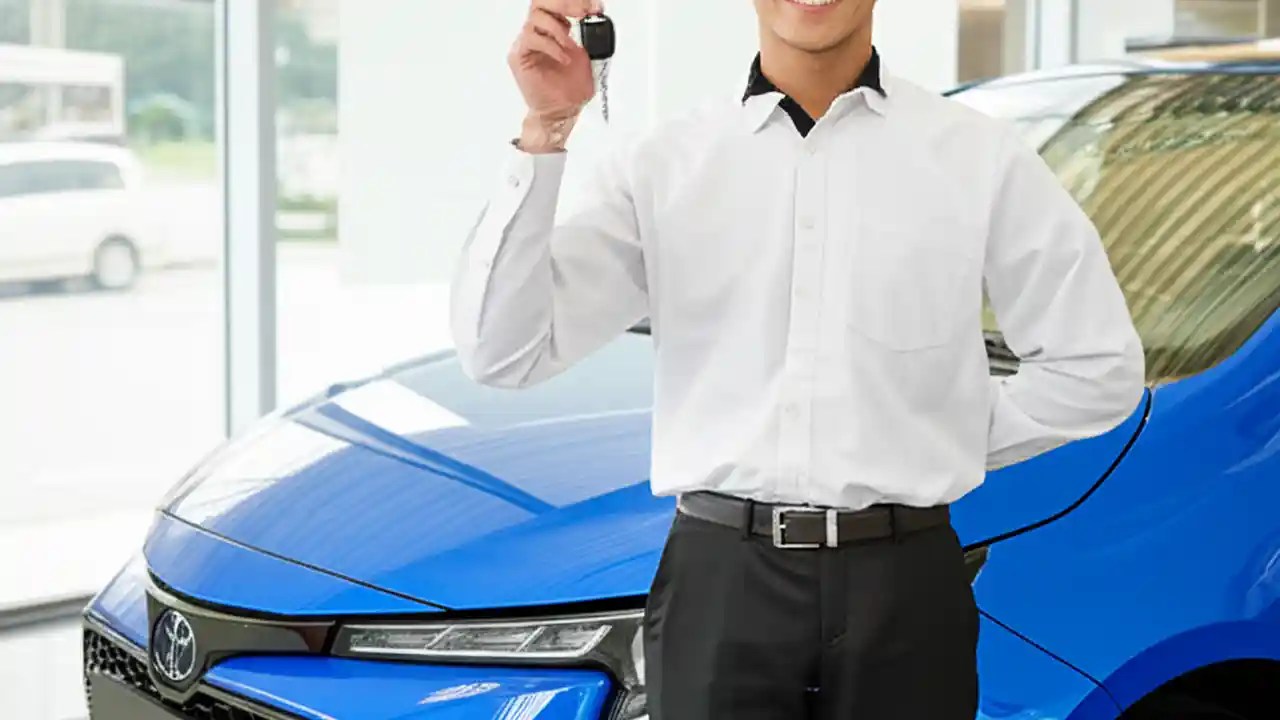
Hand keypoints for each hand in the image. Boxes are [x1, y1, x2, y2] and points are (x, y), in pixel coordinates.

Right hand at [509, 0, 601, 151]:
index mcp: (555, 28)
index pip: (557, 2)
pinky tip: (562, 58)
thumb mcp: (589, 57)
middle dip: (564, 3)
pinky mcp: (520, 56)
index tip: (595, 7)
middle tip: (582, 12)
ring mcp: (527, 43)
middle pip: (542, 2)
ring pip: (536, 17)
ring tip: (569, 45)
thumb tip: (598, 19)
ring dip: (558, 29)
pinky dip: (550, 46)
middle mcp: (539, 32)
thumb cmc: (570, 88)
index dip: (576, 1)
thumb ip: (589, 36)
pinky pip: (531, 39)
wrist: (562, 111)